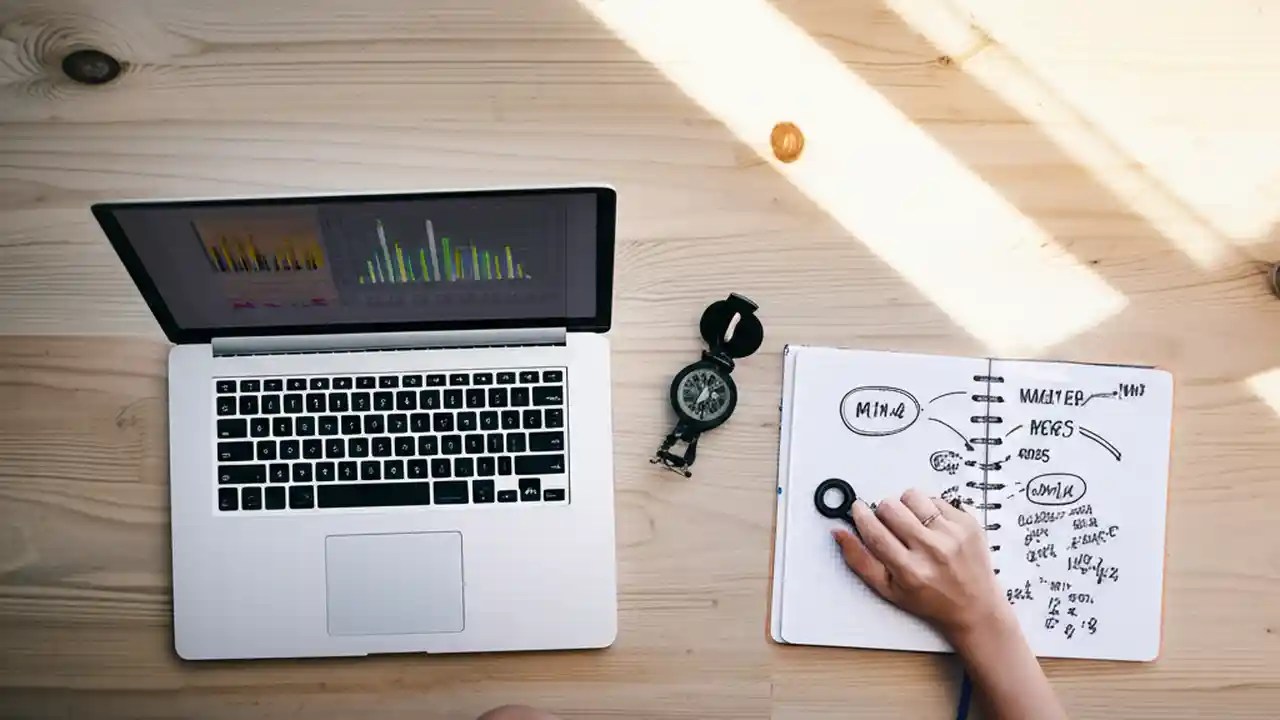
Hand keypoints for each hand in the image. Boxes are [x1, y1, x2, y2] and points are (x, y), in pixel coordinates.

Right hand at [831, 488, 1008, 641]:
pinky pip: (937, 498)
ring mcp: (953, 535)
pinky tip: (933, 527)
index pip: (874, 531)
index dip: (861, 515)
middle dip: (884, 512)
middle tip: (891, 524)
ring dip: (907, 506)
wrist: (975, 607)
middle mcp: (932, 551)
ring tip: (913, 523)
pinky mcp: (968, 524)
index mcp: (909, 570)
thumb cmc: (930, 600)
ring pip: (913, 496)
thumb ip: (860, 560)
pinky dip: (930, 509)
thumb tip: (839, 533)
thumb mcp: (888, 590)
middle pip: (891, 507)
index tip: (858, 509)